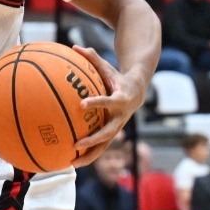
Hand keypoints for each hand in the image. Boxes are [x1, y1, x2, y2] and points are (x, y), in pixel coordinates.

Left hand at [72, 45, 142, 164]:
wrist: (137, 91)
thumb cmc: (116, 77)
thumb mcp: (106, 67)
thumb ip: (92, 57)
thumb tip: (74, 46)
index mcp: (120, 99)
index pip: (108, 101)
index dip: (97, 103)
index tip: (82, 104)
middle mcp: (120, 116)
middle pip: (108, 132)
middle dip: (93, 139)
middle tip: (76, 144)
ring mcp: (118, 127)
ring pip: (105, 145)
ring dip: (90, 155)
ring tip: (72, 163)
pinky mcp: (114, 133)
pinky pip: (101, 147)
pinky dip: (89, 155)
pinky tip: (72, 161)